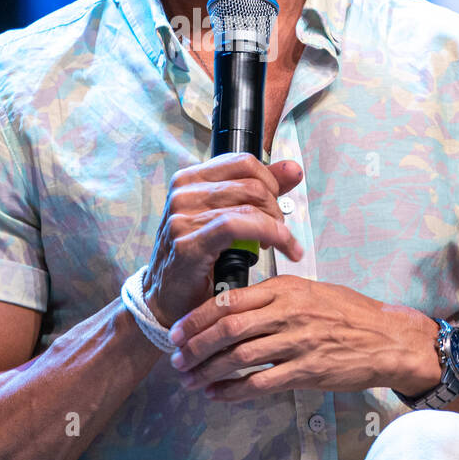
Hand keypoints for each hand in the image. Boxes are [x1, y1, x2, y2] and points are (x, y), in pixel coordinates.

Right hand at [141, 154, 304, 328]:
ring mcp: (181, 217)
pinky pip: (237, 227)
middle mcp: (183, 192)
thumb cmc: (197, 256)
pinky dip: (267, 235)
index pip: (243, 162)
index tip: (278, 203)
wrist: (167, 297)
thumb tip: (292, 170)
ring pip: (249, 206)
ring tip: (281, 243)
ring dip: (277, 226)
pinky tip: (277, 247)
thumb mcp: (227, 216)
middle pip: (251, 184)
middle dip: (276, 208)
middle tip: (280, 231)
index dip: (270, 182)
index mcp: (190, 179)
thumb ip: (259, 190)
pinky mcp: (187, 243)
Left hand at [167, 274, 440, 399]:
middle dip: (194, 346)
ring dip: (208, 370)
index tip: (177, 330)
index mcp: (285, 288)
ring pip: (239, 357)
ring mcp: (297, 342)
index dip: (197, 317)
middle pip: (227, 329)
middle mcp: (288, 312)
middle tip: (176, 359)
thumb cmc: (349, 313)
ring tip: (190, 379)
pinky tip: (218, 395)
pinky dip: (233, 390)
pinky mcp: (307, 371)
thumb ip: (275, 296)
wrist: (388, 338)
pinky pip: (260, 383)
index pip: (229, 300)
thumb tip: (236, 306)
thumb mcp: (310, 290)